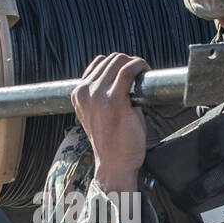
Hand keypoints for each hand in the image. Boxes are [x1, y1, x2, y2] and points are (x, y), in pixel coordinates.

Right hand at [70, 53, 148, 192]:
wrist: (115, 163)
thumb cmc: (112, 140)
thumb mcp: (97, 113)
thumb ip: (101, 93)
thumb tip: (120, 73)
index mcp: (78, 94)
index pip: (98, 64)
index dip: (118, 65)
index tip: (130, 74)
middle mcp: (85, 92)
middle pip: (110, 59)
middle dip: (128, 62)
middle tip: (141, 74)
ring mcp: (98, 95)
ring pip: (119, 60)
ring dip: (135, 63)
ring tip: (143, 74)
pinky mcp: (114, 100)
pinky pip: (128, 70)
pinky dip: (139, 66)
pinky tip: (145, 73)